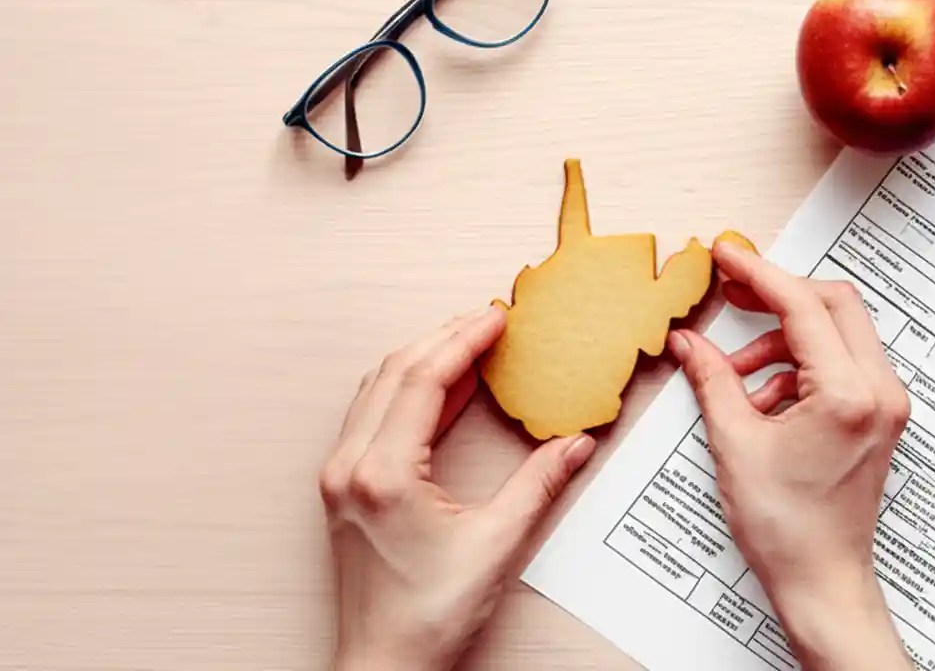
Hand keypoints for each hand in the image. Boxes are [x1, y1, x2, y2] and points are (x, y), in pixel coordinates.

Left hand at [317, 306, 596, 670]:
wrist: (384, 665)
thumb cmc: (427, 618)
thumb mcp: (496, 545)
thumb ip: (538, 485)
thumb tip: (576, 444)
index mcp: (383, 474)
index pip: (423, 379)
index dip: (463, 340)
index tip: (496, 318)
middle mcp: (350, 466)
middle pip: (394, 373)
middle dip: (444, 338)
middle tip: (488, 321)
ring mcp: (340, 476)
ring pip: (376, 390)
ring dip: (422, 360)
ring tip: (468, 344)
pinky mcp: (343, 488)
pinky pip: (371, 417)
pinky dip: (406, 391)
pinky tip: (441, 390)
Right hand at [667, 241, 912, 670]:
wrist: (822, 580)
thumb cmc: (787, 529)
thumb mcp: (736, 444)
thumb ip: (712, 380)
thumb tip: (689, 342)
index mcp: (849, 395)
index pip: (803, 306)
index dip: (758, 274)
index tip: (726, 255)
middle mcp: (880, 392)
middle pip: (833, 304)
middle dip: (777, 296)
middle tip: (730, 295)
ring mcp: (885, 403)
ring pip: (837, 332)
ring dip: (783, 339)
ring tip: (738, 379)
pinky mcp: (878, 415)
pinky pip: (840, 364)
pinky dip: (798, 366)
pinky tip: (763, 401)